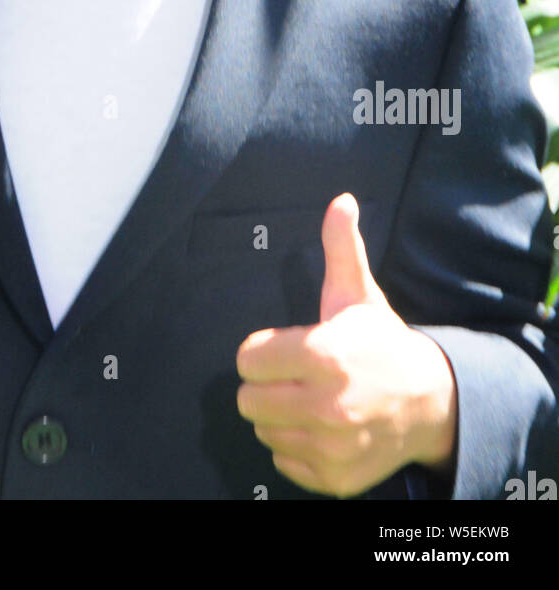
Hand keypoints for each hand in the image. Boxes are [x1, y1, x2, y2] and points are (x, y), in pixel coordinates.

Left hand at [235, 193, 456, 496]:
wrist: (431, 402)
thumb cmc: (382, 343)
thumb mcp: (360, 293)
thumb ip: (342, 247)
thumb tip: (340, 201)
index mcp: (324, 355)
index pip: (248, 360)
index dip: (260, 351)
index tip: (280, 348)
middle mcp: (327, 405)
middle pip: (248, 401)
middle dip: (264, 386)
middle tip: (290, 377)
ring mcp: (332, 447)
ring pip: (265, 433)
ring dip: (279, 417)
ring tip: (307, 400)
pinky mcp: (336, 478)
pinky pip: (285, 464)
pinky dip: (296, 448)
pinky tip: (319, 428)